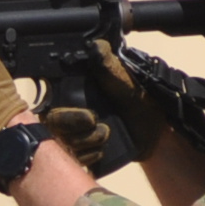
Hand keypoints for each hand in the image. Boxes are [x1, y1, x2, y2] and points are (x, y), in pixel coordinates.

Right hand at [33, 39, 138, 169]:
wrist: (155, 130)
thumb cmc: (139, 99)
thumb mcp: (124, 79)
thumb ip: (108, 65)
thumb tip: (97, 45)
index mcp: (73, 94)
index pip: (49, 99)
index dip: (60, 109)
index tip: (86, 114)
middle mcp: (68, 115)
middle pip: (51, 124)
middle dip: (72, 124)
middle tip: (95, 121)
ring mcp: (73, 137)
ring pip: (63, 143)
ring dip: (85, 141)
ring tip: (106, 133)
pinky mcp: (82, 156)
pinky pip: (74, 160)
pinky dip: (89, 156)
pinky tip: (103, 148)